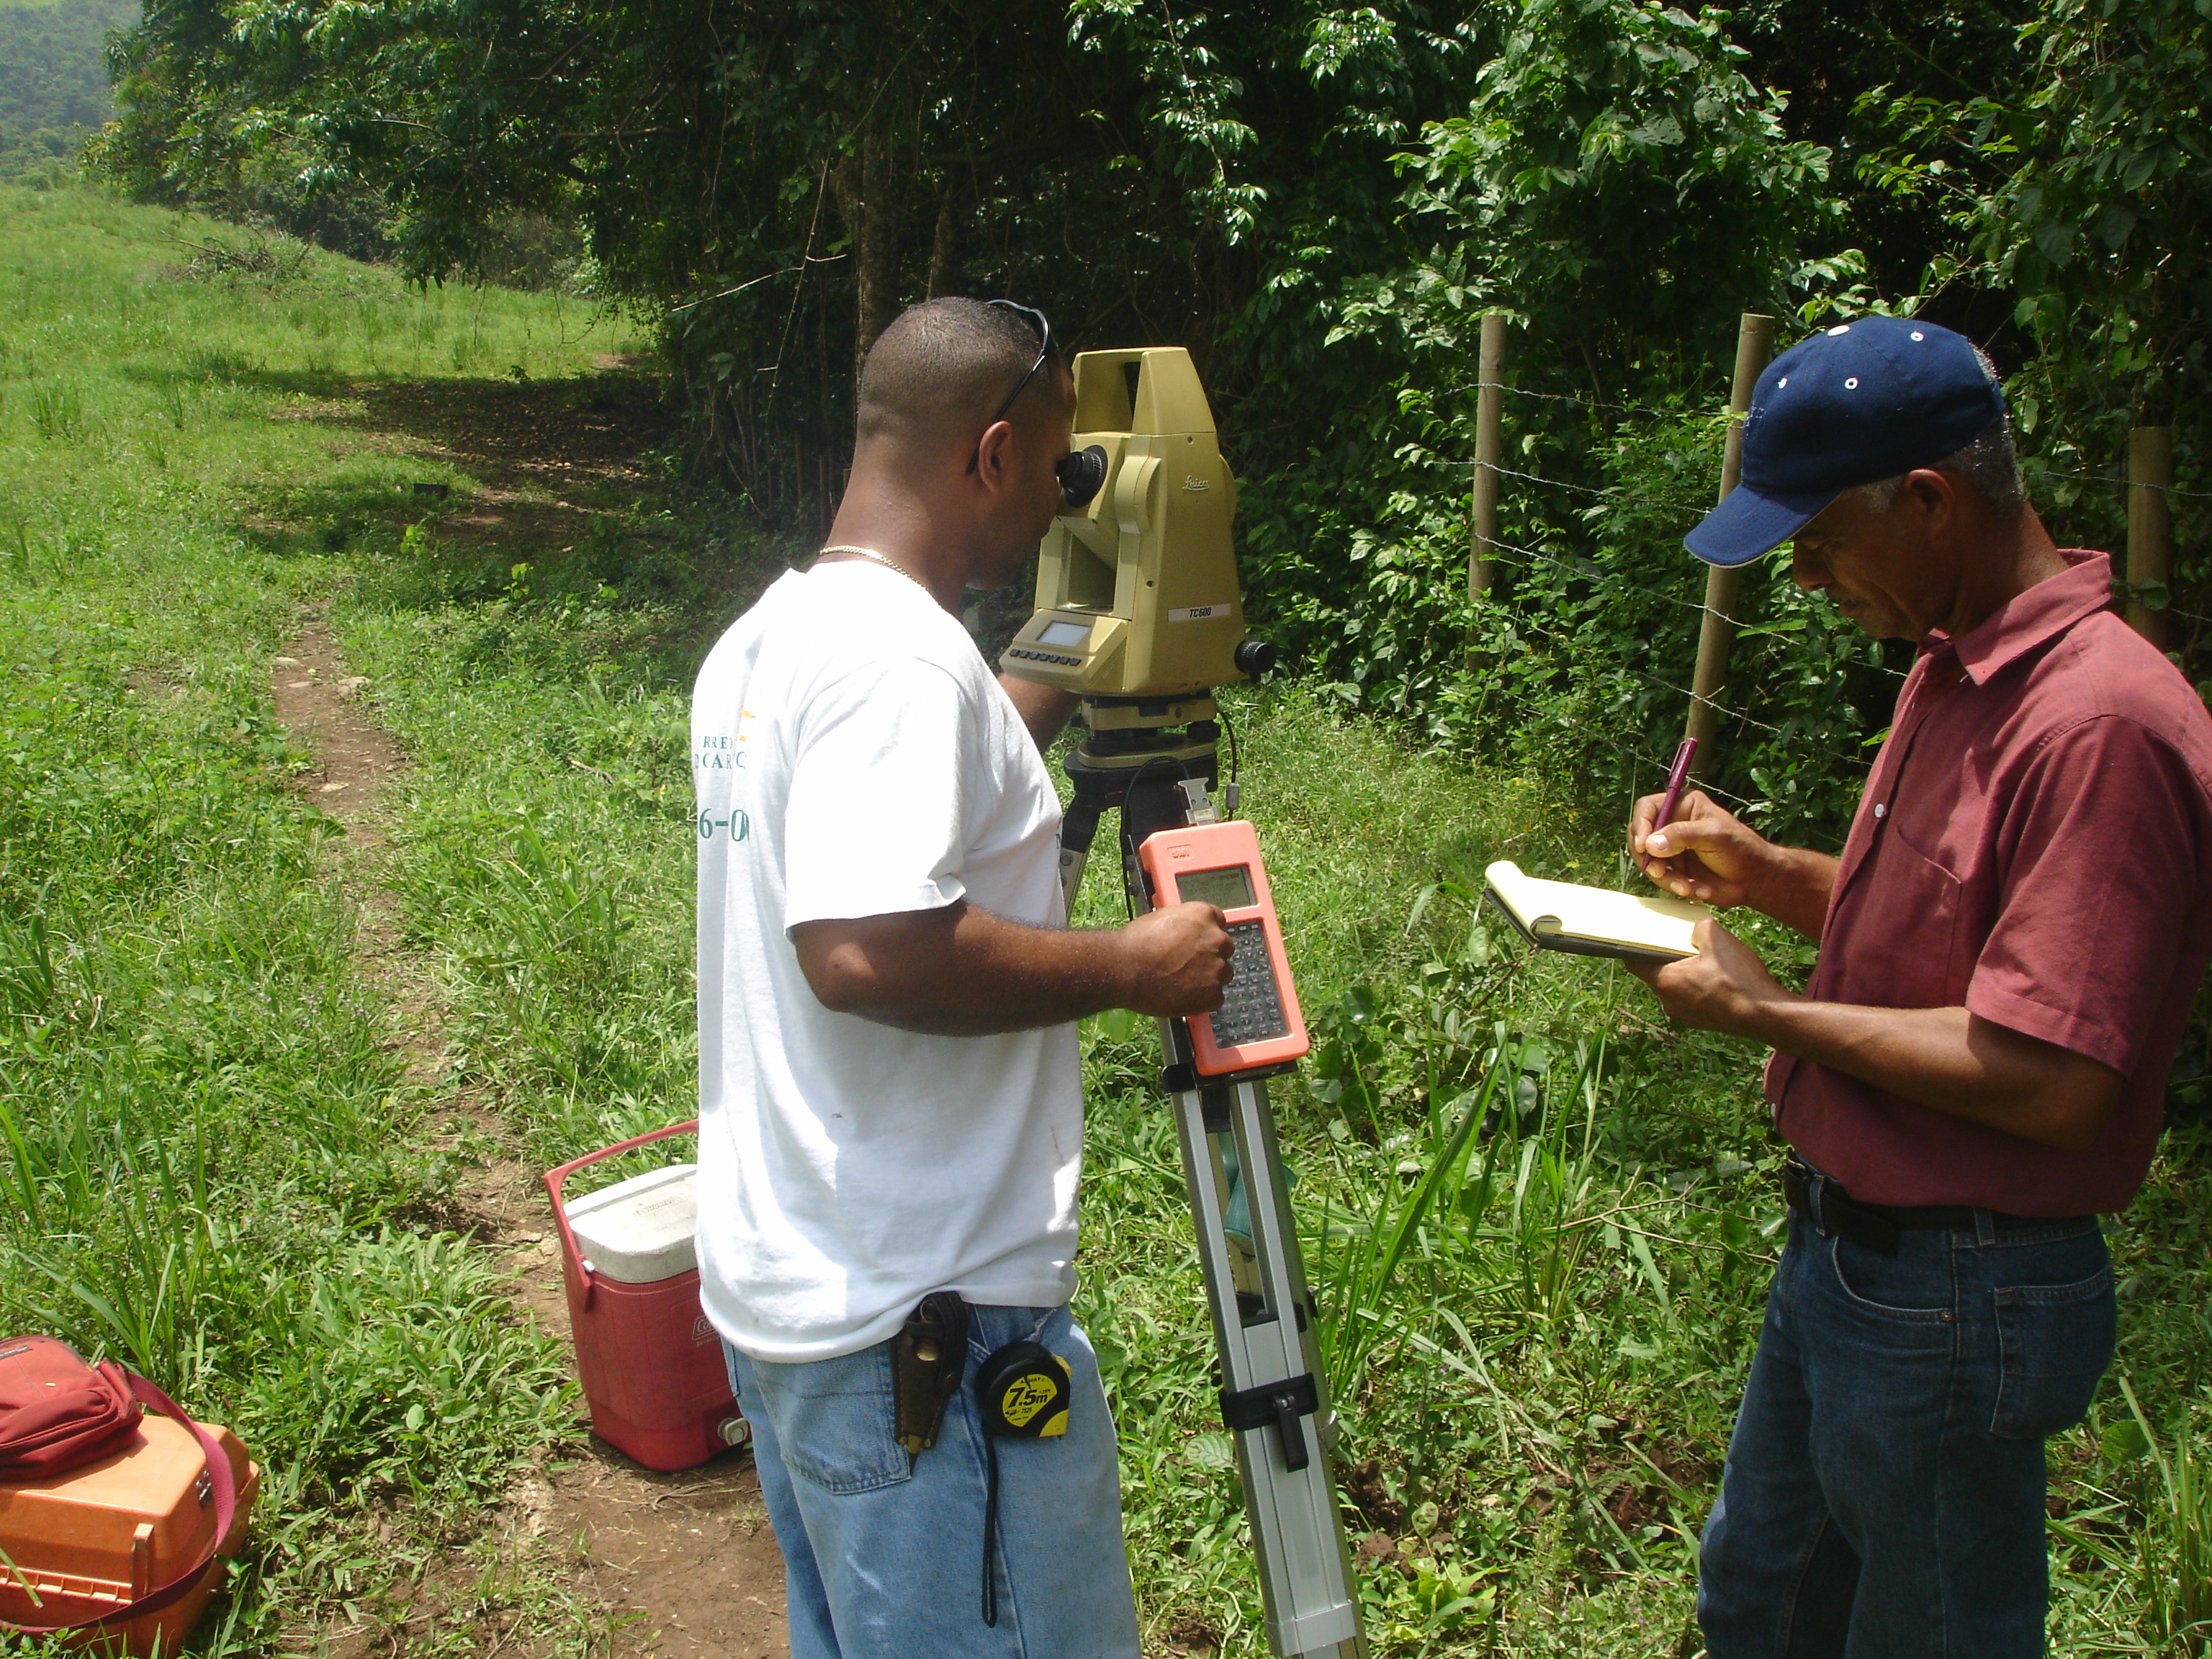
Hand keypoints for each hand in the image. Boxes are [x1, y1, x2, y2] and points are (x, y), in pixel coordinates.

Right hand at [1115, 902, 1234, 1015]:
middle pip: (1224, 948)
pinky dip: (1202, 999)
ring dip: (1208, 978)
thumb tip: (1187, 933)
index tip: (1197, 943)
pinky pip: (1215, 997)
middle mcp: (1217, 939)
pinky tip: (1182, 995)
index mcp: (1204, 915)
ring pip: (1222, 974)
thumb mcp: (1162, 918)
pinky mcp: (1213, 995)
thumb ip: (1184, 925)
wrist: (1125, 969)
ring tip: (1183, 982)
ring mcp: (1217, 969)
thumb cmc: (1136, 943)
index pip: (1218, 922)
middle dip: (1210, 955)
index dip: (1206, 934)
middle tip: (1189, 964)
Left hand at [1623, 920, 1786, 1036]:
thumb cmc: (1739, 979)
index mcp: (1665, 982)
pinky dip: (1699, 986)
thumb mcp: (1718, 938)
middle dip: (1667, 957)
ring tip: (1706, 959)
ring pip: (1676, 988)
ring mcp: (1686, 1015)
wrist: (1767, 1016)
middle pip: (1657, 974)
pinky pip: (1693, 999)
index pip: (1634, 963)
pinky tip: (1720, 978)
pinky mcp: (1702, 1022)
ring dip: (1685, 973)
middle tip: (1684, 943)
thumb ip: (1699, 927)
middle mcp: (1669, 1002)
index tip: (1643, 936)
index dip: (1636, 947)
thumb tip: (1695, 928)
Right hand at [1628, 788, 1769, 907]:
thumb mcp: (1714, 836)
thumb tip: (1650, 845)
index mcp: (1683, 806)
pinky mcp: (1674, 869)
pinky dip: (1675, 887)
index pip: (1647, 808)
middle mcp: (1673, 824)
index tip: (1643, 847)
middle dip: (1649, 858)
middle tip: (1659, 873)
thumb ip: (1682, 835)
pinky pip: (1661, 878)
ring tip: (1687, 888)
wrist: (1755, 880)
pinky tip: (1698, 891)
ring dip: (1665, 878)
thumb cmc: (1741, 849)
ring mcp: (1672, 848)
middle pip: (1640, 836)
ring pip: (1649, 861)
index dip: (1641, 825)